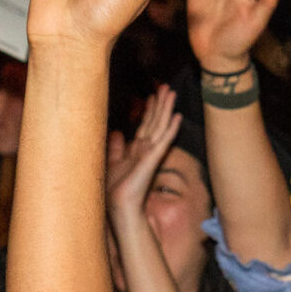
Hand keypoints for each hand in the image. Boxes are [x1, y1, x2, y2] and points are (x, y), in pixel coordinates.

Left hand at [107, 83, 182, 214]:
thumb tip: (117, 132)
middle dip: (160, 104)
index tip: (152, 95)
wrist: (120, 205)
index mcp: (137, 149)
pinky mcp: (153, 158)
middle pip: (155, 121)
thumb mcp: (113, 162)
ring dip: (166, 109)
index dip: (149, 110)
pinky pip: (164, 140)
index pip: (145, 125)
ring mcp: (151, 153)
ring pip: (160, 126)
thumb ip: (116, 147)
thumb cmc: (116, 189)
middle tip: (165, 86)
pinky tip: (177, 117)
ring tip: (171, 92)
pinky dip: (171, 128)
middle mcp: (146, 149)